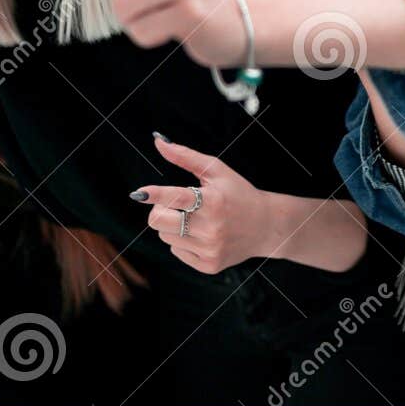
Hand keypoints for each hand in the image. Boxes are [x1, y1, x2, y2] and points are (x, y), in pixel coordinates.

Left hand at [134, 135, 276, 274]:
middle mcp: (211, 227)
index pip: (177, 197)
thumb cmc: (238, 193)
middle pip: (159, 221)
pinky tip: (203, 235)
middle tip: (172, 205)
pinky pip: (176, 251)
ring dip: (173, 226)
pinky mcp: (208, 265)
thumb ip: (186, 156)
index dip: (156, 194)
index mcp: (213, 200)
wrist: (265, 226)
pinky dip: (183, 242)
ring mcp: (210, 248)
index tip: (139, 193)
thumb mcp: (217, 171)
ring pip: (165, 236)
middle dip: (158, 210)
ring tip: (195, 220)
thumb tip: (158, 140)